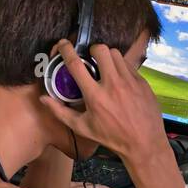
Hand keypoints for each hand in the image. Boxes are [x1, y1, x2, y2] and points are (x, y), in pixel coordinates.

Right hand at [39, 40, 167, 169]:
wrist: (144, 143)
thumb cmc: (111, 137)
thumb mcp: (83, 128)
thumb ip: (61, 112)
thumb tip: (43, 99)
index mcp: (95, 96)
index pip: (76, 64)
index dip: (66, 49)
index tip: (63, 44)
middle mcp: (113, 85)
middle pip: (100, 50)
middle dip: (92, 50)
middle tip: (91, 58)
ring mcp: (129, 82)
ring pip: (116, 53)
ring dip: (107, 56)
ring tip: (106, 67)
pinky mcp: (142, 82)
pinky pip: (129, 64)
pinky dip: (121, 67)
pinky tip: (119, 78)